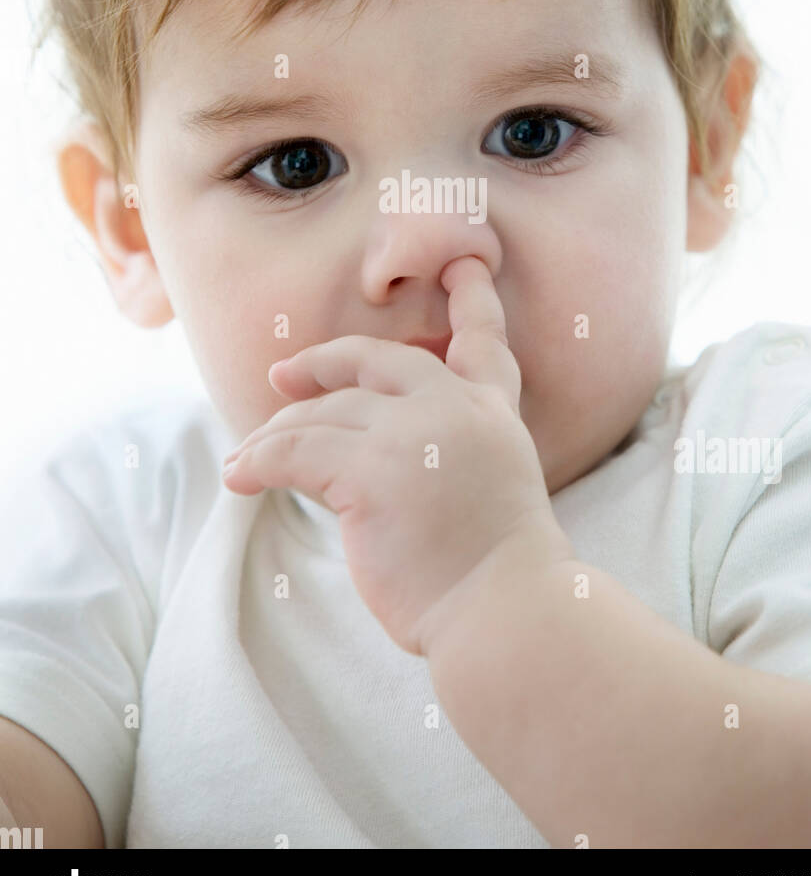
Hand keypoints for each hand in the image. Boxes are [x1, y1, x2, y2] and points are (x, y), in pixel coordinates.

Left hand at [221, 255, 570, 656]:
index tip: (465, 263)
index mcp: (493, 414)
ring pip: (323, 414)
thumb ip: (449, 451)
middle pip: (375, 360)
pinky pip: (293, 453)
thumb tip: (369, 451)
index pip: (483, 342)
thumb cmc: (497, 576)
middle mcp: (454, 408)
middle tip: (281, 377)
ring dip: (274, 436)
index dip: (473, 300)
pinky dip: (257, 464)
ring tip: (243, 460)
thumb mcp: (489, 489)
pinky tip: (238, 478)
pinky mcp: (371, 469)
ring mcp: (413, 433)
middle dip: (323, 364)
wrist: (507, 612)